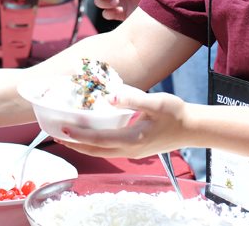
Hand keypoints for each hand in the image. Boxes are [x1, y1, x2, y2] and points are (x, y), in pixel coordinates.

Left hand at [54, 88, 186, 159]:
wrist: (193, 128)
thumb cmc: (176, 113)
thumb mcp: (157, 102)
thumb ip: (133, 99)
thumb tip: (111, 96)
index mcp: (132, 139)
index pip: (98, 140)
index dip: (79, 135)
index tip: (63, 128)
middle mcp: (129, 149)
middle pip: (95, 151)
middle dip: (74, 144)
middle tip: (55, 135)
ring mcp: (132, 151)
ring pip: (102, 152)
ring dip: (83, 145)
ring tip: (67, 136)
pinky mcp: (135, 149)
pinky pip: (109, 149)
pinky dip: (95, 144)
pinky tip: (90, 135)